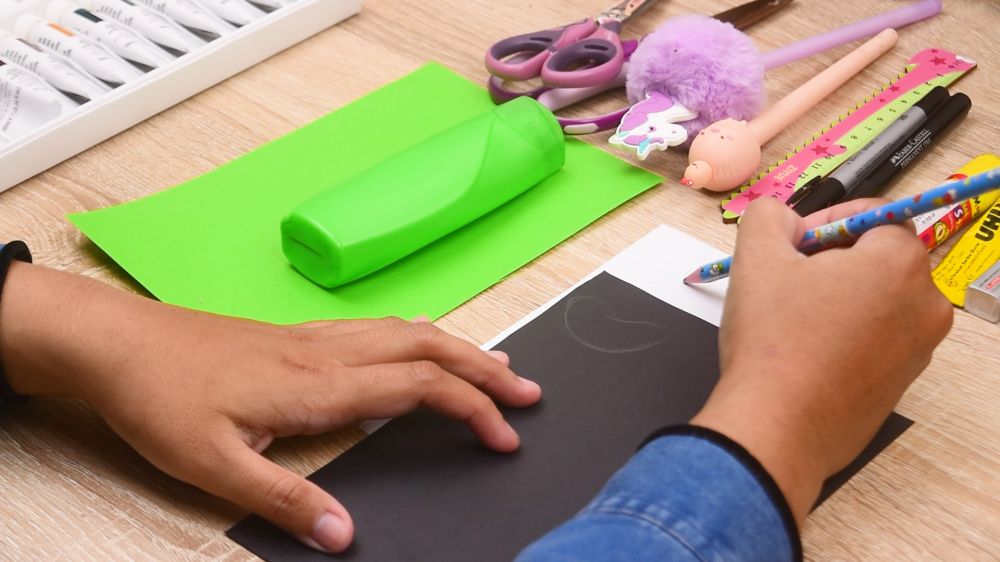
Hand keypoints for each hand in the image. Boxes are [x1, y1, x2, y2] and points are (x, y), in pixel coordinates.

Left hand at [0, 262, 540, 552]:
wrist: (119, 344)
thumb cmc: (162, 398)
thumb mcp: (213, 465)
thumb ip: (283, 500)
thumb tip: (342, 535)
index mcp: (319, 385)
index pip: (420, 387)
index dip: (472, 408)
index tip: (506, 434)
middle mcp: (328, 354)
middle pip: (429, 347)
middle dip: (485, 368)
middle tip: (527, 390)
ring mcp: (314, 340)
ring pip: (407, 330)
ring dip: (458, 347)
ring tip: (493, 365)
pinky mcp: (298, 337)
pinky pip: (379, 328)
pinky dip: (419, 337)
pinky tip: (418, 344)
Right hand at [691, 198, 952, 524]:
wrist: (776, 429)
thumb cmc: (771, 344)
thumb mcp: (756, 257)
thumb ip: (769, 216)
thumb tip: (782, 218)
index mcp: (899, 264)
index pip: (875, 215)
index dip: (827, 218)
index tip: (795, 239)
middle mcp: (925, 305)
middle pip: (880, 258)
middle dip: (833, 258)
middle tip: (787, 275)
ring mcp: (918, 349)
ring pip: (877, 300)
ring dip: (837, 296)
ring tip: (790, 316)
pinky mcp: (901, 383)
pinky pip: (876, 339)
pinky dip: (845, 334)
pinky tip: (803, 349)